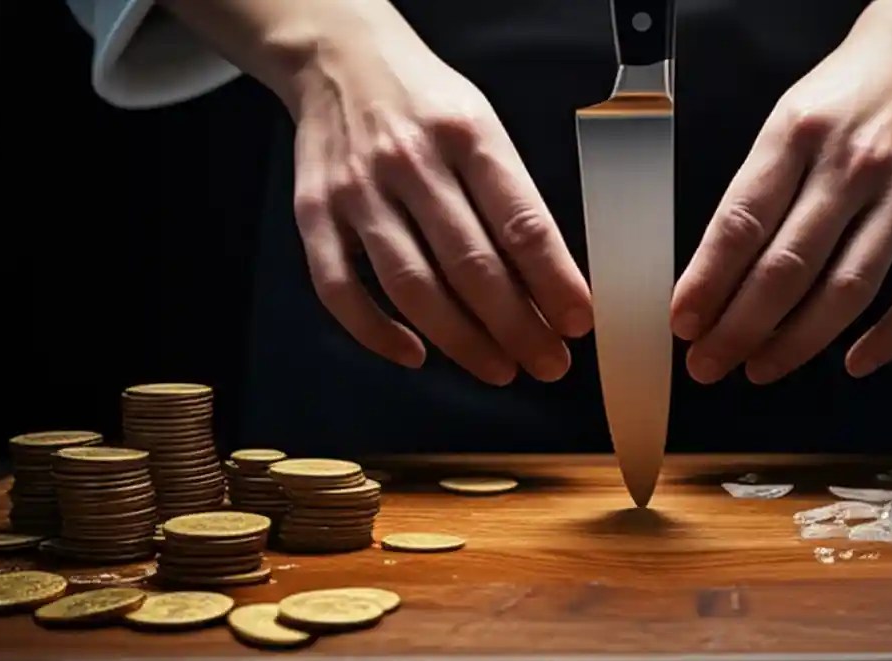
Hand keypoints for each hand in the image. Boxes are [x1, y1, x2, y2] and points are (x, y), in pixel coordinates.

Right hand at [290, 10, 591, 384]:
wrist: (339, 59)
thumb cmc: (425, 103)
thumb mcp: (484, 127)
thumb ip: (511, 197)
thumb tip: (550, 282)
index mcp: (467, 136)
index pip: (521, 222)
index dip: (554, 282)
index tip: (578, 322)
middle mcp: (410, 162)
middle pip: (471, 265)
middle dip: (517, 327)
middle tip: (548, 363)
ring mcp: (357, 191)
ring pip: (412, 287)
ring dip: (462, 341)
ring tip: (500, 368)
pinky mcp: (313, 214)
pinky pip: (341, 291)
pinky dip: (378, 334)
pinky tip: (416, 354)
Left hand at [671, 0, 891, 384]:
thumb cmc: (842, 100)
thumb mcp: (782, 124)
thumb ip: (755, 194)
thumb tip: (713, 280)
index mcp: (797, 135)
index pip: (743, 222)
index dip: (709, 281)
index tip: (685, 323)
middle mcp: (854, 164)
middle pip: (789, 266)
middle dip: (741, 327)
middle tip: (709, 364)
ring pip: (848, 289)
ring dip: (798, 342)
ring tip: (759, 368)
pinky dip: (888, 338)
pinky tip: (852, 362)